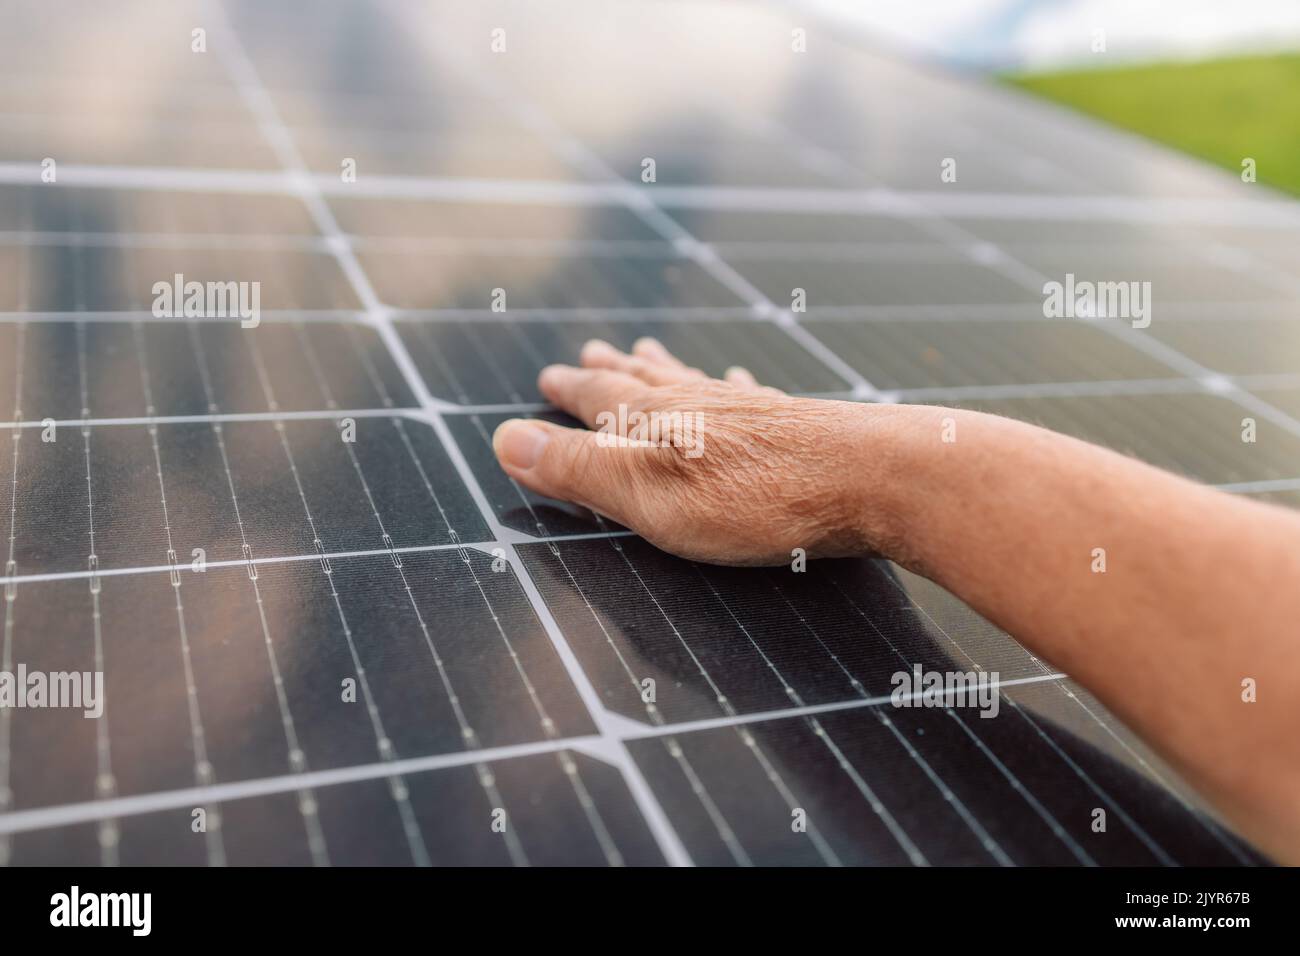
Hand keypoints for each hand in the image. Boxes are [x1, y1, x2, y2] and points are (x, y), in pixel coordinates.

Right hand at [492, 337, 893, 564]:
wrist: (871, 480)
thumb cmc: (754, 498)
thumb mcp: (646, 495)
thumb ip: (577, 469)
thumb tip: (504, 438)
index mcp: (654, 421)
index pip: (598, 400)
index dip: (570, 392)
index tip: (549, 377)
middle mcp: (699, 404)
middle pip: (645, 380)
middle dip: (612, 372)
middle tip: (592, 353)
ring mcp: (748, 412)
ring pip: (693, 380)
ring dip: (664, 368)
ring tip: (648, 350)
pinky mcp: (793, 427)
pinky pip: (749, 394)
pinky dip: (732, 384)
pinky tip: (743, 380)